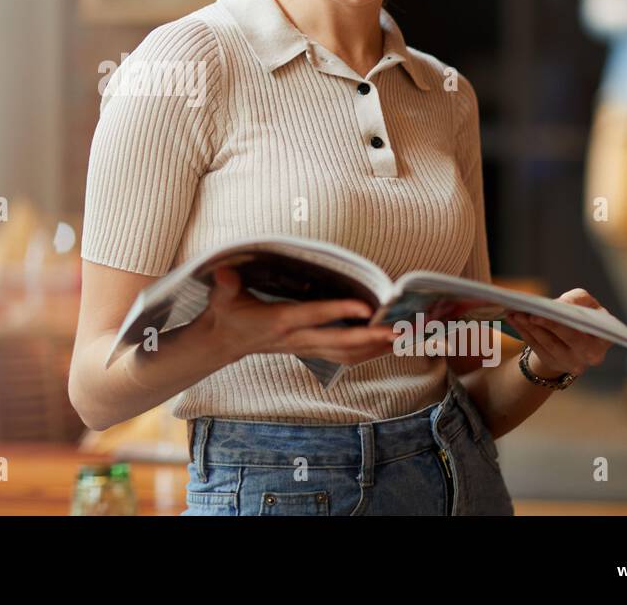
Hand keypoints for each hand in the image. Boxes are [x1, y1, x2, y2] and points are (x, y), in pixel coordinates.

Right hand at [202, 266, 397, 366]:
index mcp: (279, 321)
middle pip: (340, 342)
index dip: (339, 311)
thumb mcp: (222, 297)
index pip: (314, 316)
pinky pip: (345, 357)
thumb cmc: (226, 313)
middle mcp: (297, 338)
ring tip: (404, 339)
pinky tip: (386, 346)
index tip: (366, 307)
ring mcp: (306, 347)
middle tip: (401, 331)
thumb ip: (225, 284)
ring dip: (376, 348)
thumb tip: (223, 270)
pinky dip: (368, 352)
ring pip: (347, 354)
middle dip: (372, 338)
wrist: (223, 342)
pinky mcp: (311, 350)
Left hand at [505, 289, 613, 376]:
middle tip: (530, 314)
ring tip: (517, 313)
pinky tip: (514, 320)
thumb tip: (558, 305)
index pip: (587, 330)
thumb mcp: (585, 302)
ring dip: (530, 327)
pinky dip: (524, 332)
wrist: (573, 335)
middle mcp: (591, 355)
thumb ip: (576, 299)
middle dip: (547, 325)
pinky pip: (536, 347)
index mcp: (604, 338)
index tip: (550, 310)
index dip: (567, 322)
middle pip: (567, 339)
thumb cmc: (581, 313)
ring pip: (548, 344)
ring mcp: (572, 363)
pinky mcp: (554, 363)